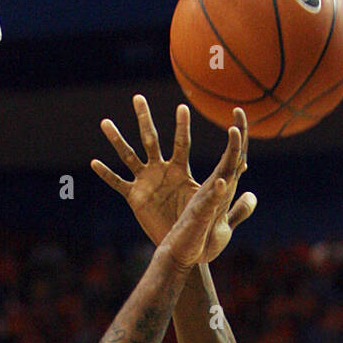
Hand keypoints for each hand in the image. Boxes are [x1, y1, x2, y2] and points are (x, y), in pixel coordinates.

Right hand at [92, 94, 256, 262]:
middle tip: (138, 97)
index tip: (183, 107)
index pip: (182, 144)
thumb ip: (233, 190)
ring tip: (105, 123)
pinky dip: (106, 174)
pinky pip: (118, 183)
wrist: (181, 245)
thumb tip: (247, 168)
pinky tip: (94, 162)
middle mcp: (161, 170)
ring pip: (129, 156)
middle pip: (151, 139)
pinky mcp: (134, 197)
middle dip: (144, 119)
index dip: (182, 127)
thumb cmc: (199, 225)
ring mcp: (146, 182)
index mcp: (180, 170)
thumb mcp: (217, 208)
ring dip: (117, 140)